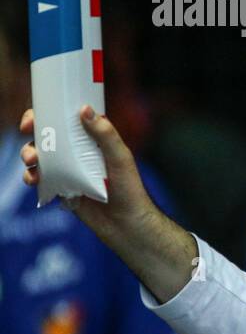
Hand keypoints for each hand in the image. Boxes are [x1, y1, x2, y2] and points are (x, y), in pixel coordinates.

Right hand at [20, 104, 158, 244]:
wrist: (124, 224)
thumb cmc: (129, 188)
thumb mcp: (120, 157)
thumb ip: (105, 134)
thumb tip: (84, 109)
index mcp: (92, 139)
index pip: (66, 120)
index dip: (47, 114)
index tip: (35, 116)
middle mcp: (77, 152)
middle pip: (47, 136)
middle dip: (32, 133)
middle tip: (27, 133)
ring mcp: (67, 170)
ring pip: (39, 156)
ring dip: (29, 155)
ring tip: (32, 161)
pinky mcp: (59, 187)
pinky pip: (39, 179)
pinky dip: (31, 177)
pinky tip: (34, 180)